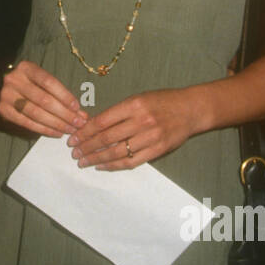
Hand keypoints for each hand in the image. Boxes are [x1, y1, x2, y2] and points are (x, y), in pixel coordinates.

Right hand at [0, 59, 87, 135]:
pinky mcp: (4, 111)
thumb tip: (79, 111)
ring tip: (70, 129)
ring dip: (56, 123)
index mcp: (26, 68)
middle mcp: (14, 80)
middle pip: (44, 100)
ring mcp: (7, 96)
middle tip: (78, 122)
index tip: (77, 107)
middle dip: (64, 113)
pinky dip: (44, 129)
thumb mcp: (39, 80)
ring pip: (36, 113)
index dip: (65, 95)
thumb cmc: (27, 84)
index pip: (48, 82)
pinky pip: (27, 123)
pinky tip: (56, 132)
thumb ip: (58, 94)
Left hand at [66, 88, 202, 169]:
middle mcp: (142, 121)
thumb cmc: (162, 102)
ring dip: (97, 158)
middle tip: (74, 152)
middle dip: (87, 147)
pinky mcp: (157, 150)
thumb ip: (118, 112)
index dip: (85, 132)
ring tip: (83, 161)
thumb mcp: (139, 98)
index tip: (73, 138)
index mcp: (134, 105)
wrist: (191, 110)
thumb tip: (92, 126)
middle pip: (107, 138)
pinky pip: (131, 161)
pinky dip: (114, 165)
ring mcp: (151, 137)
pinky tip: (102, 166)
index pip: (102, 121)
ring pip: (117, 152)